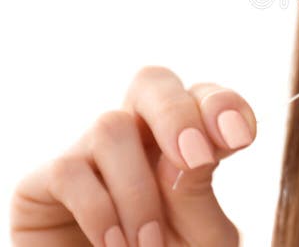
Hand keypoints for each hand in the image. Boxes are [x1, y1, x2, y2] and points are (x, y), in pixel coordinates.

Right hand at [10, 66, 256, 246]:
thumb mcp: (202, 239)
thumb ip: (198, 195)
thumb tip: (187, 152)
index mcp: (185, 142)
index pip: (204, 97)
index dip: (223, 104)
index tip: (240, 139)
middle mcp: (138, 138)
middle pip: (152, 82)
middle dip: (176, 111)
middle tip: (195, 157)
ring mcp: (91, 154)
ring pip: (110, 125)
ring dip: (137, 190)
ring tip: (149, 243)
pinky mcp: (43, 182)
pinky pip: (69, 169)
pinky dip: (100, 212)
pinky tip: (115, 246)